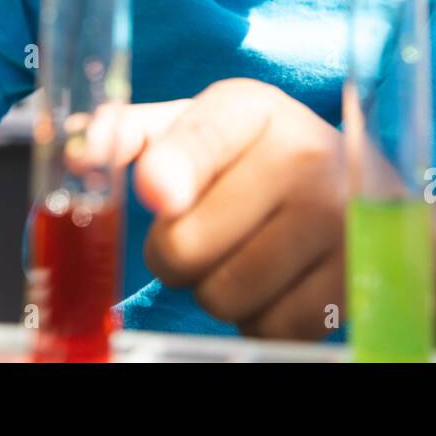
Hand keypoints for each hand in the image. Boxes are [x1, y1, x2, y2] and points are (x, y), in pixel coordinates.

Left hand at [123, 79, 347, 339]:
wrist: (354, 183)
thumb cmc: (252, 156)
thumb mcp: (196, 126)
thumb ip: (132, 134)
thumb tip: (79, 156)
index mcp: (254, 108)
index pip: (202, 139)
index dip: (173, 169)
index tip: (156, 191)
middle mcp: (306, 154)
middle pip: (186, 244)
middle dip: (173, 253)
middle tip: (200, 235)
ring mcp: (340, 220)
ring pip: (223, 295)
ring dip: (215, 289)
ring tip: (242, 254)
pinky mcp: (355, 278)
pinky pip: (271, 328)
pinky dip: (259, 318)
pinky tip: (277, 281)